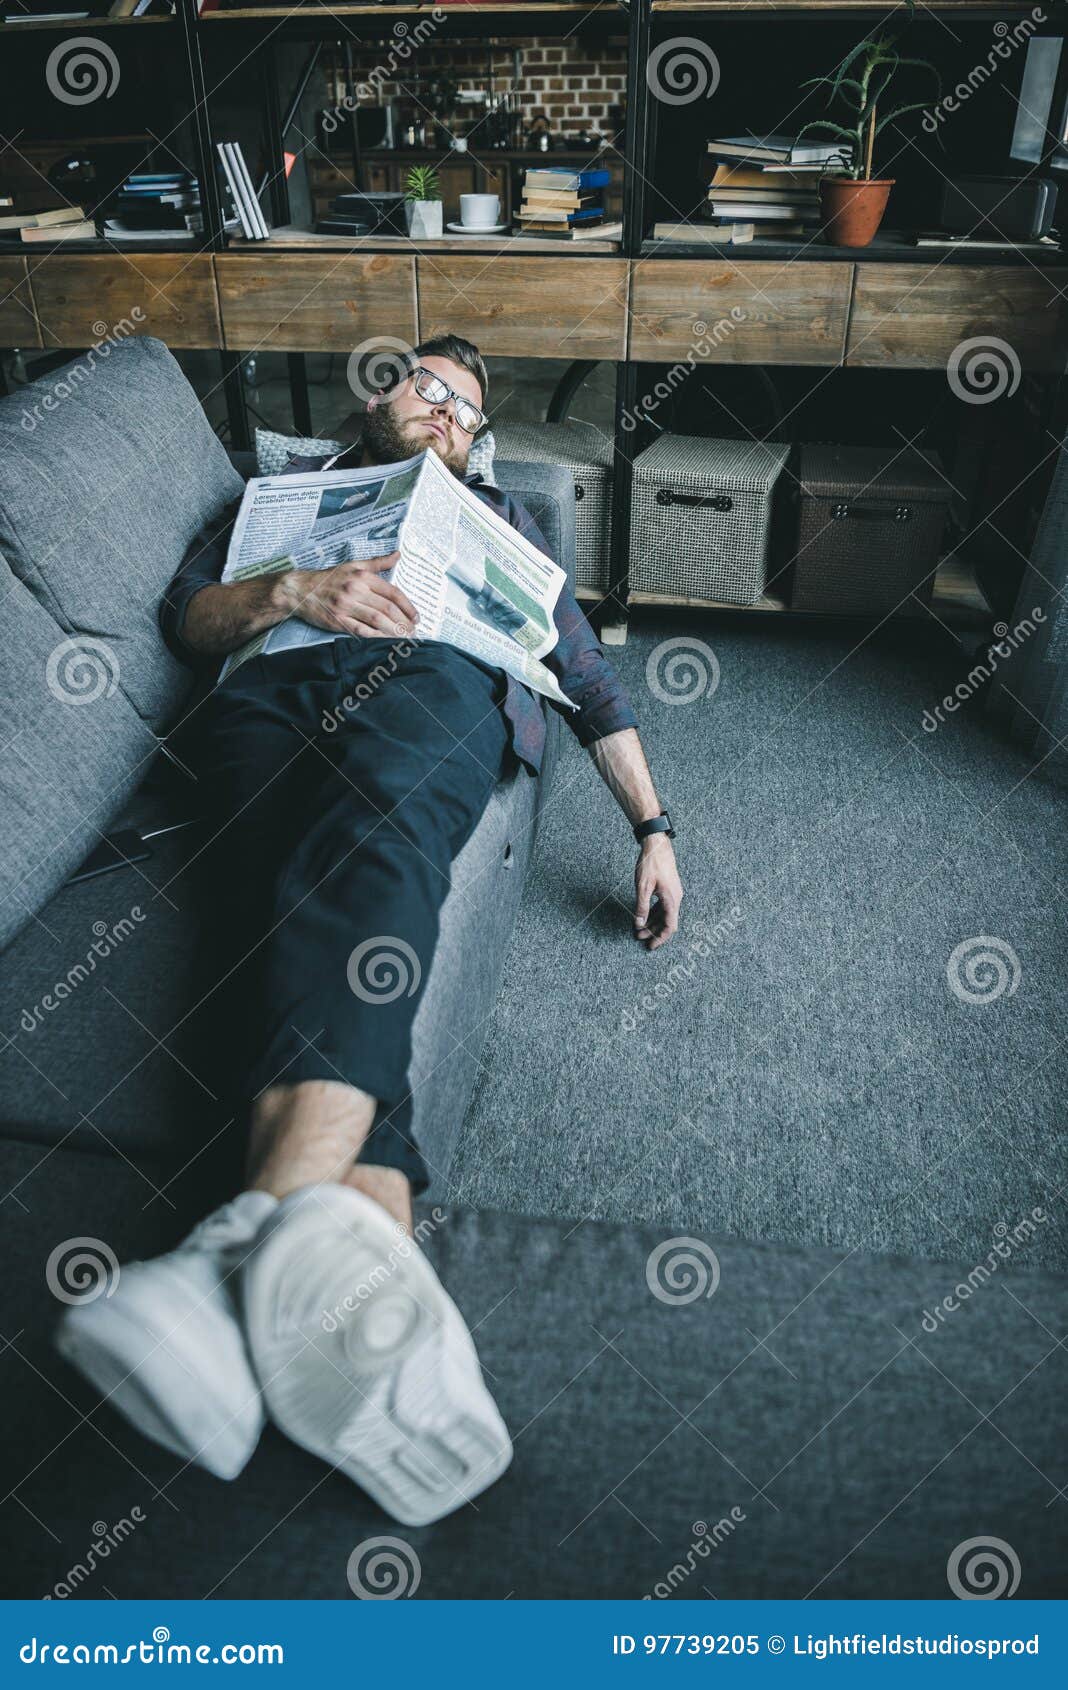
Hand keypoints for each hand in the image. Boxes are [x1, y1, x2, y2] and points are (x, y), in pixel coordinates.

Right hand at [286, 552, 418, 637]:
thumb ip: (377, 562)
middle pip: (388, 608)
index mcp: (362, 576)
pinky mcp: (338, 621)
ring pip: (377, 620)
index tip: (416, 617)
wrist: (299, 590)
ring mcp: (346, 606)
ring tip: (405, 638)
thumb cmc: (328, 578)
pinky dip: (376, 637)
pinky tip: (386, 641)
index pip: (392, 593)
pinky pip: (361, 630)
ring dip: (394, 631)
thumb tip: (398, 555)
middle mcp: (355, 590)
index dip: (408, 606)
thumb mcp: (353, 565)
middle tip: (413, 631)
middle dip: (404, 622)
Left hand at [633, 835, 681, 950]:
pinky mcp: (668, 888)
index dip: (660, 938)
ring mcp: (673, 893)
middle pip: (667, 922)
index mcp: (671, 900)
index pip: (669, 926)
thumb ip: (641, 906)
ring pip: (664, 914)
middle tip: (639, 938)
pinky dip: (654, 913)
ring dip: (652, 922)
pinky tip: (644, 916)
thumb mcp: (642, 887)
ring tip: (638, 929)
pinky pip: (662, 906)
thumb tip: (639, 923)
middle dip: (653, 931)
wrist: (657, 844)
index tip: (651, 946)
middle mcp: (675, 898)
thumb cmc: (651, 863)